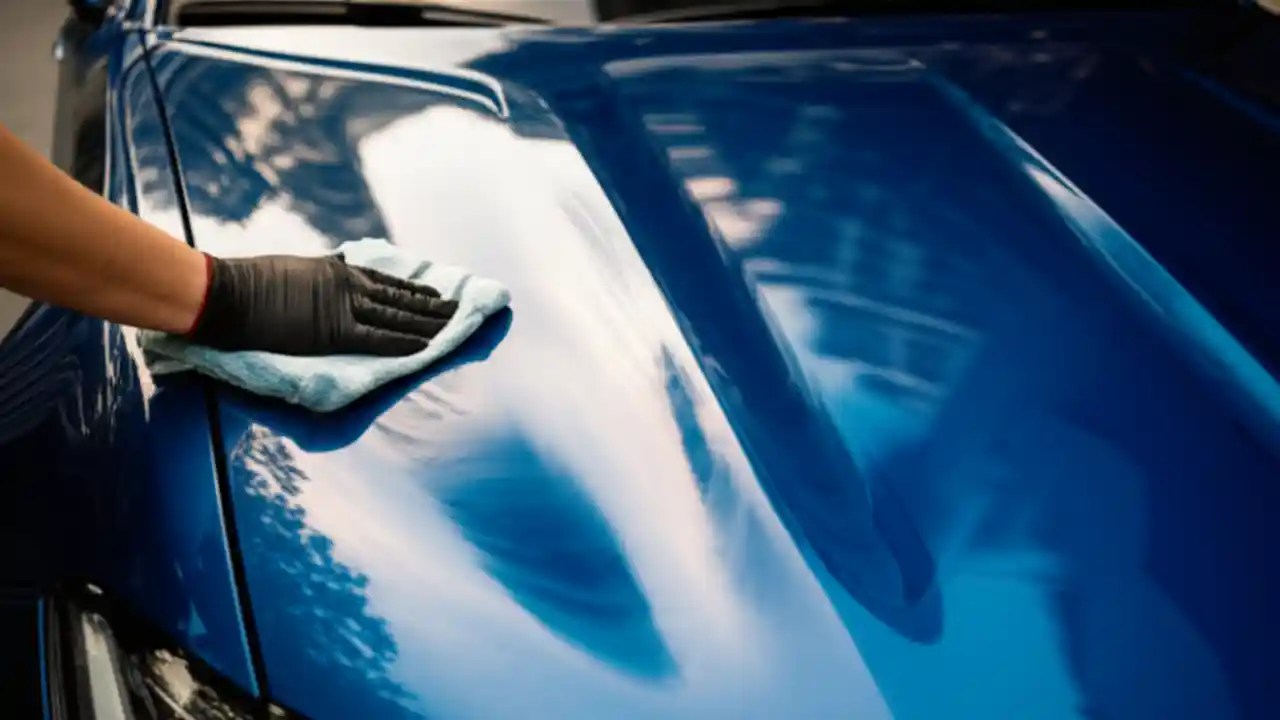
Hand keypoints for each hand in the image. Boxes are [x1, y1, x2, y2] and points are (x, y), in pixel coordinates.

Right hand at [187, 254, 456, 355]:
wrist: (226, 295)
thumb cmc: (248, 283)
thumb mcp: (295, 267)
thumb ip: (321, 271)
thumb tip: (341, 263)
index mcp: (337, 271)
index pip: (386, 282)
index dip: (414, 290)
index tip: (436, 294)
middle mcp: (347, 286)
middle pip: (400, 298)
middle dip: (432, 305)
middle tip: (461, 309)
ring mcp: (342, 308)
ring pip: (397, 316)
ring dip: (429, 322)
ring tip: (455, 325)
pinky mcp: (334, 332)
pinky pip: (379, 338)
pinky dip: (404, 342)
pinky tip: (427, 345)